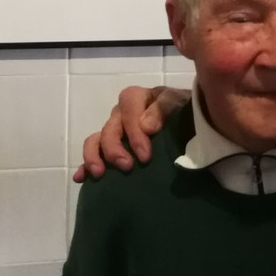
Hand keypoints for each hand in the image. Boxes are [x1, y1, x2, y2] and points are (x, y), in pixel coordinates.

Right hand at [72, 85, 190, 180]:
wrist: (194, 127)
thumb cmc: (186, 112)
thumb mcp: (180, 103)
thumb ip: (164, 108)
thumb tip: (146, 126)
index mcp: (139, 98)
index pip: (128, 107)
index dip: (134, 131)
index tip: (145, 155)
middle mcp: (123, 114)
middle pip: (110, 127)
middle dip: (114, 148)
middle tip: (127, 167)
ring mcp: (116, 131)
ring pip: (96, 139)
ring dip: (94, 156)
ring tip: (99, 174)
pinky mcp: (114, 148)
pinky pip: (95, 154)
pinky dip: (85, 165)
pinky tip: (81, 177)